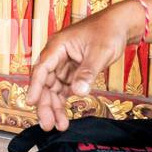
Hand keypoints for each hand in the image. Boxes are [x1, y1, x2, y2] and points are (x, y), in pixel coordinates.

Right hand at [26, 2, 138, 130]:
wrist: (120, 25)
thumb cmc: (108, 32)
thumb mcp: (99, 52)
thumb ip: (87, 72)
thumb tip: (78, 92)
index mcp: (58, 46)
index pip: (42, 68)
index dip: (36, 87)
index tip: (31, 103)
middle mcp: (57, 55)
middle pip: (45, 82)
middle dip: (45, 103)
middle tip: (48, 124)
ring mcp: (64, 64)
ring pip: (53, 88)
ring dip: (54, 106)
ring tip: (59, 125)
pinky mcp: (73, 70)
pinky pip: (64, 88)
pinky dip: (63, 101)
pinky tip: (64, 115)